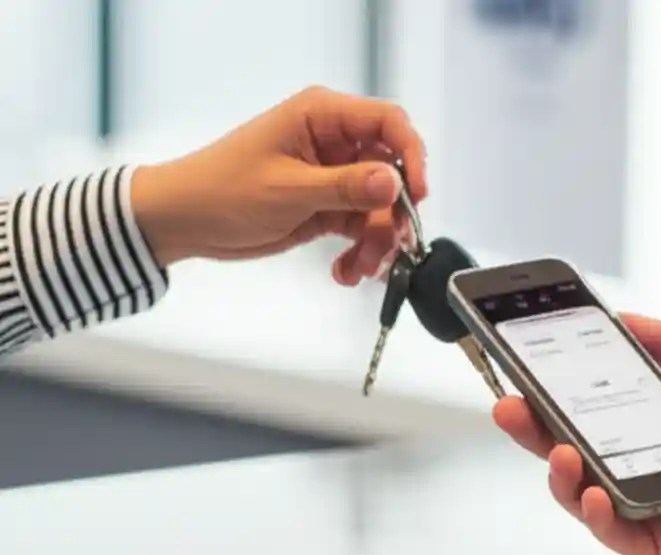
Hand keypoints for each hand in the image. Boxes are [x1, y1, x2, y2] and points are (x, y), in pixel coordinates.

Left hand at [130, 86, 427, 284]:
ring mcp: (334, 176)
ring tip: (359, 268)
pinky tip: (346, 270)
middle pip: (392, 172)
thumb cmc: (221, 190)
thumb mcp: (288, 190)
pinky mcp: (329, 207)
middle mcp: (334, 142)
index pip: (388, 123)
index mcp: (322, 116)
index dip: (411, 155)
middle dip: (392, 214)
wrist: (183, 222)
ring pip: (381, 208)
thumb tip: (394, 181)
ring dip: (377, 242)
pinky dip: (361, 251)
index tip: (415, 195)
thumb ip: (345, 187)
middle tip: (386, 246)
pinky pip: (363, 228)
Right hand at [493, 314, 660, 554]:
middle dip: (532, 426)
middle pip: (568, 444)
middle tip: (508, 405)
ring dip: (558, 470)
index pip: (587, 401)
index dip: (550, 387)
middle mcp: (643, 459)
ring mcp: (648, 501)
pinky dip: (595, 512)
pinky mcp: (659, 540)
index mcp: (655, 417)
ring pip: (580, 490)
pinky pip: (611, 530)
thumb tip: (619, 319)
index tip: (520, 365)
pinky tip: (595, 491)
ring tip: (560, 450)